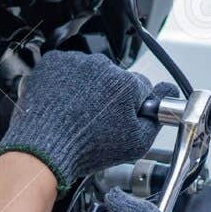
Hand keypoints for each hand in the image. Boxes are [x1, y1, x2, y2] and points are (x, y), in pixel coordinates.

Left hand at [0, 51, 173, 193]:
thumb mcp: (135, 144)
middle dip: (109, 96)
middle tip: (96, 121)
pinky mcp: (54, 63)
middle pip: (115, 79)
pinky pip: (66, 69)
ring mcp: (76, 63)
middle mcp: (102, 66)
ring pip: (90, 73)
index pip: (141, 87)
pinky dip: (65, 83)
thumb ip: (156, 118)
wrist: (44, 149)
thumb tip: (167, 95)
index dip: (133, 106)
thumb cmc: (84, 147)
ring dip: (87, 88)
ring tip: (77, 114)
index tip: (122, 117)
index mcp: (126, 83)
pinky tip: (64, 104)